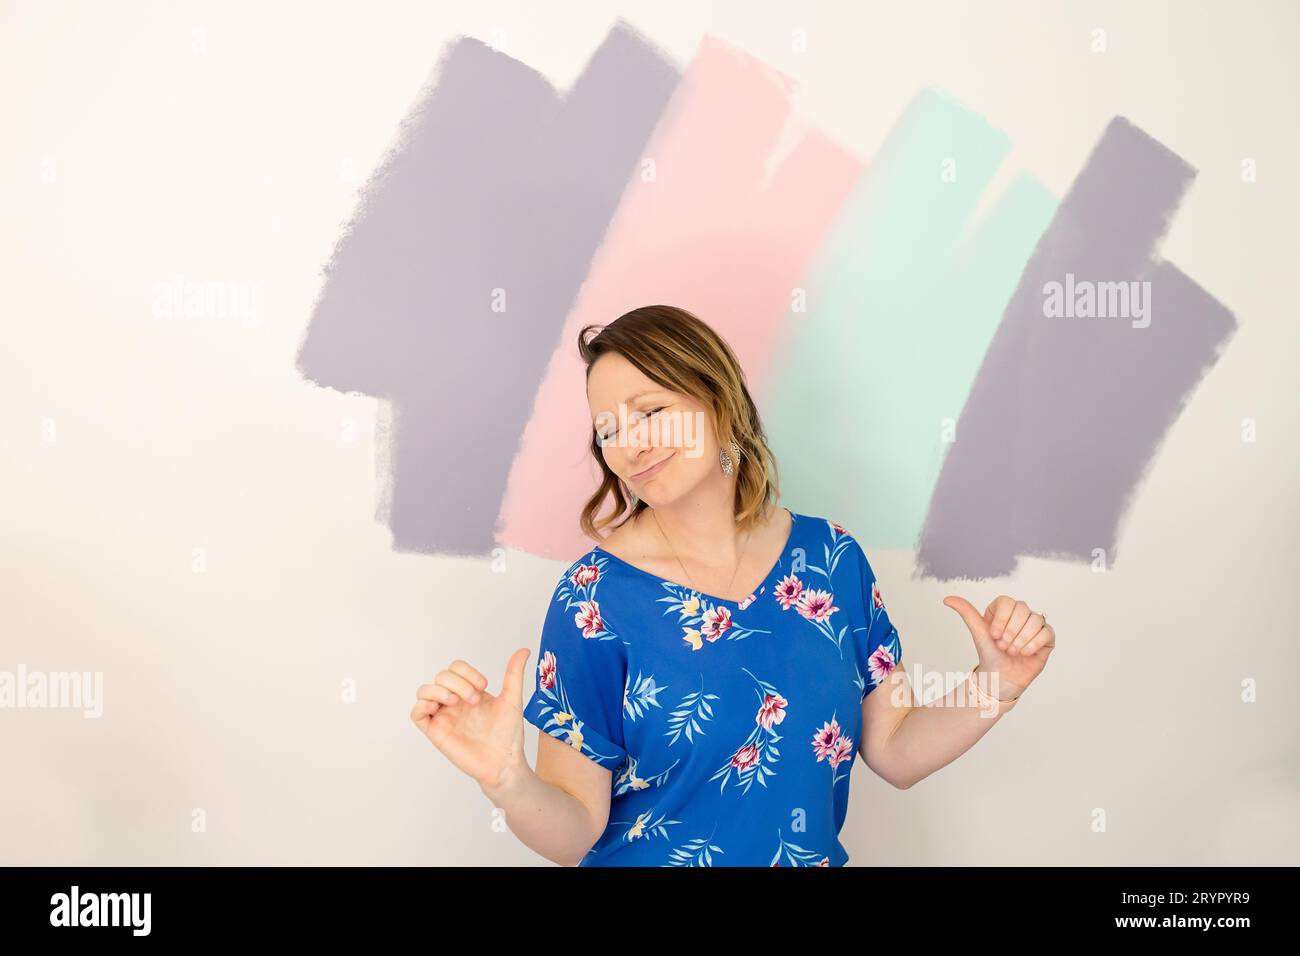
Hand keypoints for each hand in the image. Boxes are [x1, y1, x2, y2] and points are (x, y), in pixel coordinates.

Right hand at [410, 648, 531, 791]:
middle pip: (441, 676)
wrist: (504, 762)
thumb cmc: (508, 735)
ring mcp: (443, 716)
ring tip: (455, 701)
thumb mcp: (512, 699)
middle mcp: (454, 702)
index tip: (483, 686)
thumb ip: (513, 674)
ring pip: (424, 690)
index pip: (455, 668)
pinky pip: (416, 713)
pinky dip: (422, 705)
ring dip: (439, 690)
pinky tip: (439, 707)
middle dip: (458, 682)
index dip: (467, 672)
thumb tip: (524, 650)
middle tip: (474, 700)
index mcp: (469, 692)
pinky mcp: (435, 731)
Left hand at [942, 595, 1055, 698]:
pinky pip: (1047, 632)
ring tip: (1013, 651)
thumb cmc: (989, 655)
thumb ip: (966, 613)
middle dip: (1011, 632)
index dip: (1001, 621)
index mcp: (1003, 609)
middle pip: (1022, 609)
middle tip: (1003, 647)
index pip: (1007, 602)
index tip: (994, 636)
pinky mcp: (1046, 637)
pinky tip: (1025, 653)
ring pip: (1036, 620)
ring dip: (1021, 639)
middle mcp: (1020, 614)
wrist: (1001, 678)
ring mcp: (1035, 625)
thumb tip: (947, 599)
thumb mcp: (978, 633)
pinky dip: (1034, 644)